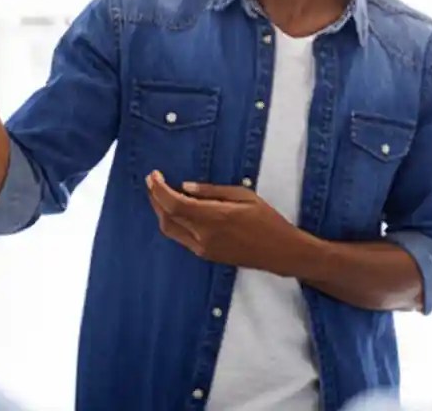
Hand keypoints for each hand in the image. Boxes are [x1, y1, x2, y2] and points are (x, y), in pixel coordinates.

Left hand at [145, 172, 303, 273]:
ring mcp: (203, 248)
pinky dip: (172, 221)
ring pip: (170, 229)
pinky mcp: (205, 255)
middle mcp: (203, 236)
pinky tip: (175, 210)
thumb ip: (212, 191)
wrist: (280, 252)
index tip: (153, 175)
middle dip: (155, 198)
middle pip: (166, 217)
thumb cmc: (267, 220)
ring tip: (159, 194)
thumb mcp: (244, 196)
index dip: (159, 189)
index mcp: (214, 217)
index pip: (174, 204)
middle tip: (152, 181)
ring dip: (160, 211)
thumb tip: (185, 186)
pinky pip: (180, 237)